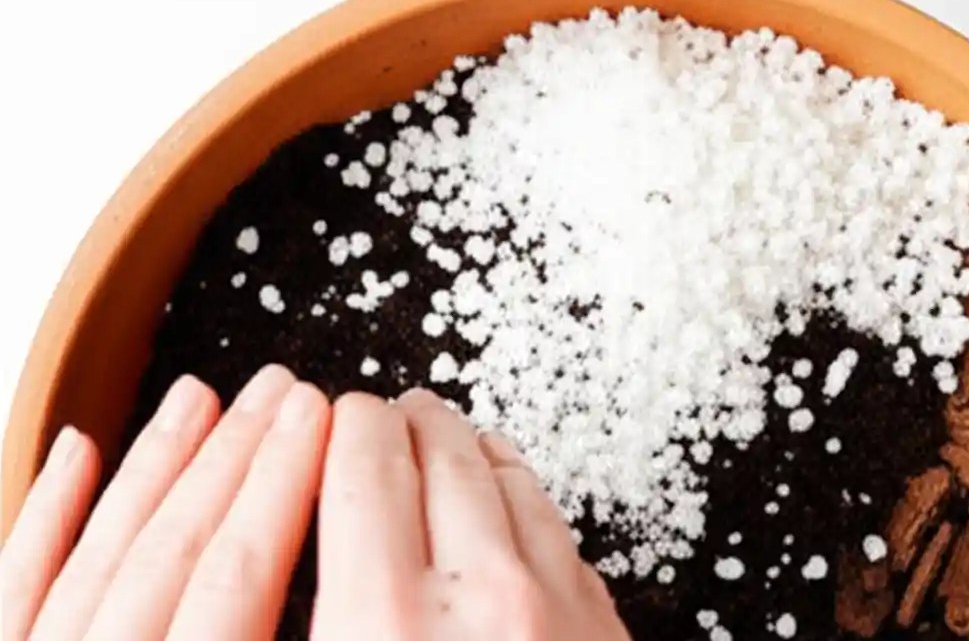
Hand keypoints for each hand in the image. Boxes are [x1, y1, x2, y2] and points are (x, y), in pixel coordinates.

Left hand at [1, 366, 329, 640]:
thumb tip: (343, 594)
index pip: (236, 575)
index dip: (283, 485)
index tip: (322, 421)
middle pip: (175, 548)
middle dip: (238, 457)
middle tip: (286, 393)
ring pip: (102, 554)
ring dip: (157, 463)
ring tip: (199, 395)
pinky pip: (16, 588)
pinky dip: (49, 513)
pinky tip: (79, 452)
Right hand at [311, 389, 629, 640]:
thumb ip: (334, 604)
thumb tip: (304, 565)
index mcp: (384, 618)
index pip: (363, 471)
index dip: (349, 427)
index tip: (340, 416)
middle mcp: (477, 597)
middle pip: (440, 461)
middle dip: (408, 424)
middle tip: (390, 413)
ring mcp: (552, 605)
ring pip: (507, 482)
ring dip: (470, 449)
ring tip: (448, 434)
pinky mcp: (600, 624)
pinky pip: (558, 528)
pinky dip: (524, 493)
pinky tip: (511, 486)